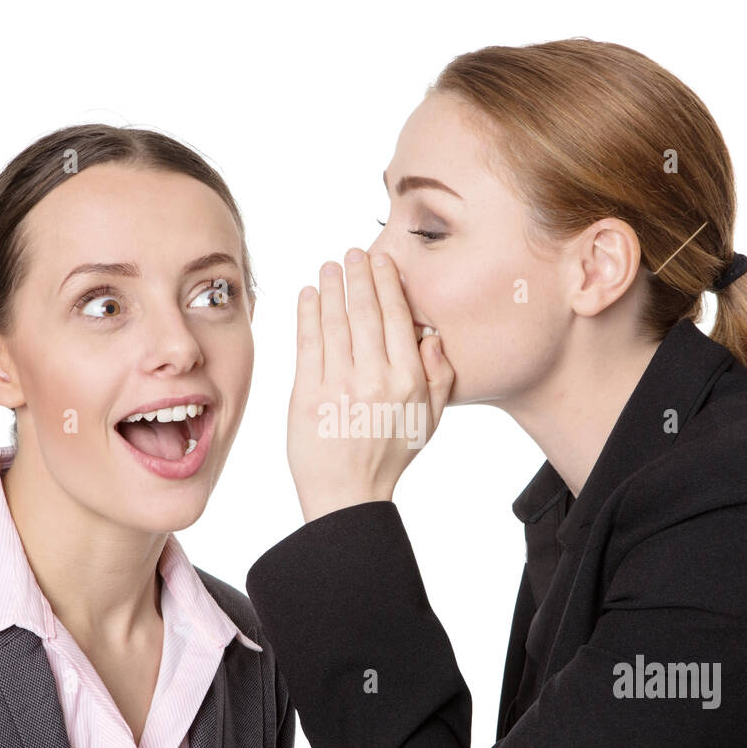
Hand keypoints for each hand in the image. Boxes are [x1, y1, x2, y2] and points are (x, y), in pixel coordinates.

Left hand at [287, 247, 453, 522]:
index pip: (396, 318)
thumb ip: (438, 377)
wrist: (348, 494)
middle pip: (365, 312)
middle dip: (358, 276)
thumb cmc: (389, 456)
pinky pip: (308, 343)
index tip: (380, 262)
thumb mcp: (429, 420)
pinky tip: (309, 295)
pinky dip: (308, 314)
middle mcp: (375, 378)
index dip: (386, 284)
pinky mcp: (308, 395)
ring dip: (332, 287)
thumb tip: (431, 336)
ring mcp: (339, 385)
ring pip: (335, 322)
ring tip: (330, 266)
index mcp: (408, 381)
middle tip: (353, 253)